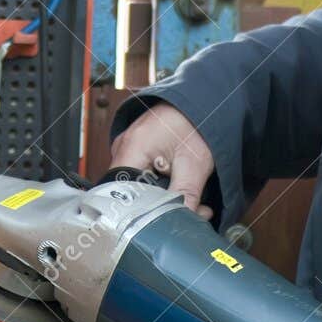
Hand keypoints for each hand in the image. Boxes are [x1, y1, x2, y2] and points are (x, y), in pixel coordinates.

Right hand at [109, 102, 214, 217]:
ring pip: (138, 186)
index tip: (164, 218)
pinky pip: (143, 175)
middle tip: (190, 210)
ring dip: (163, 197)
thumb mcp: (195, 163)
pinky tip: (181, 186)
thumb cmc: (196, 122)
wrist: (201, 101)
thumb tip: (181, 221)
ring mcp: (129, 148)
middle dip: (159, 206)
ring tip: (191, 197)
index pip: (121, 190)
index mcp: (132, 146)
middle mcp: (123, 146)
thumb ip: (185, 195)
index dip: (141, 210)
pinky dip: (162, 185)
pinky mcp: (137, 151)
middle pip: (129, 191)